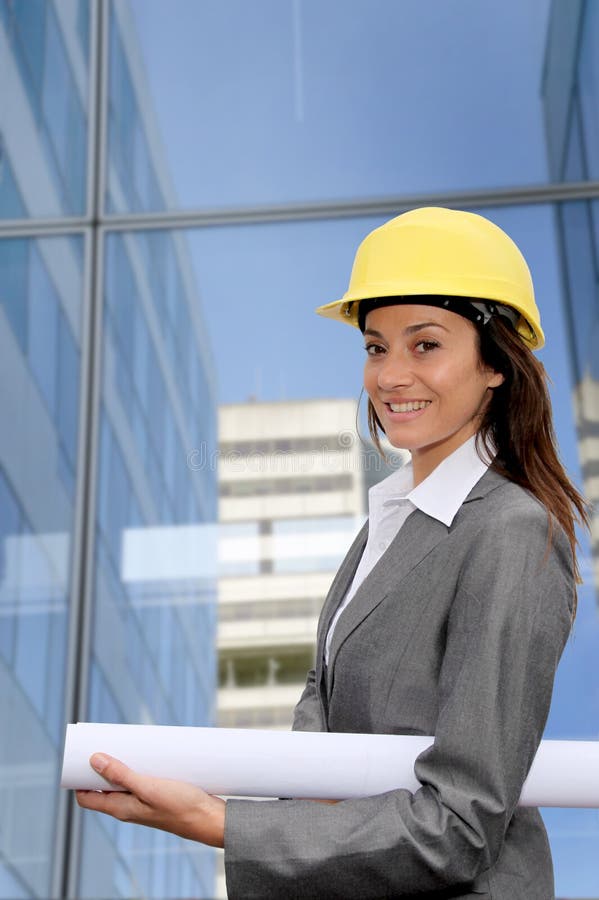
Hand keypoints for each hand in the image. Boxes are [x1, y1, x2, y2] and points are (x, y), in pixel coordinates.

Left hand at [75, 753, 225, 847]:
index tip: (78, 759)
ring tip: (123, 743)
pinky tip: (146, 753)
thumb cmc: (180, 807)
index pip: (87, 799)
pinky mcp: (158, 796)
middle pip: (104, 788)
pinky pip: (141, 780)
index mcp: (121, 809)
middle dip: (100, 767)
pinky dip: (138, 766)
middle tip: (103, 744)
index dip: (79, 780)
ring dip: (121, 765)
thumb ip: (121, 775)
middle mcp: (129, 807)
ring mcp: (144, 802)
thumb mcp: (148, 787)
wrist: (209, 819)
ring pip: (123, 782)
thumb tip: (94, 760)